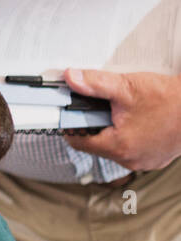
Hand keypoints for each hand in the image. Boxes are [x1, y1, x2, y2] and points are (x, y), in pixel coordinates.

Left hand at [62, 68, 180, 170]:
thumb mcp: (127, 87)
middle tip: (99, 107)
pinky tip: (136, 120)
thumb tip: (71, 78)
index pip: (79, 142)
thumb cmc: (170, 100)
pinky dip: (129, 135)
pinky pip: (132, 149)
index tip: (69, 113)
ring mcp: (145, 162)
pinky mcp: (156, 159)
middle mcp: (131, 160)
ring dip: (112, 130)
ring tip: (120, 112)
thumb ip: (95, 83)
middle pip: (96, 144)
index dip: (71, 125)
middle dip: (94, 125)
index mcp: (119, 147)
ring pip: (115, 147)